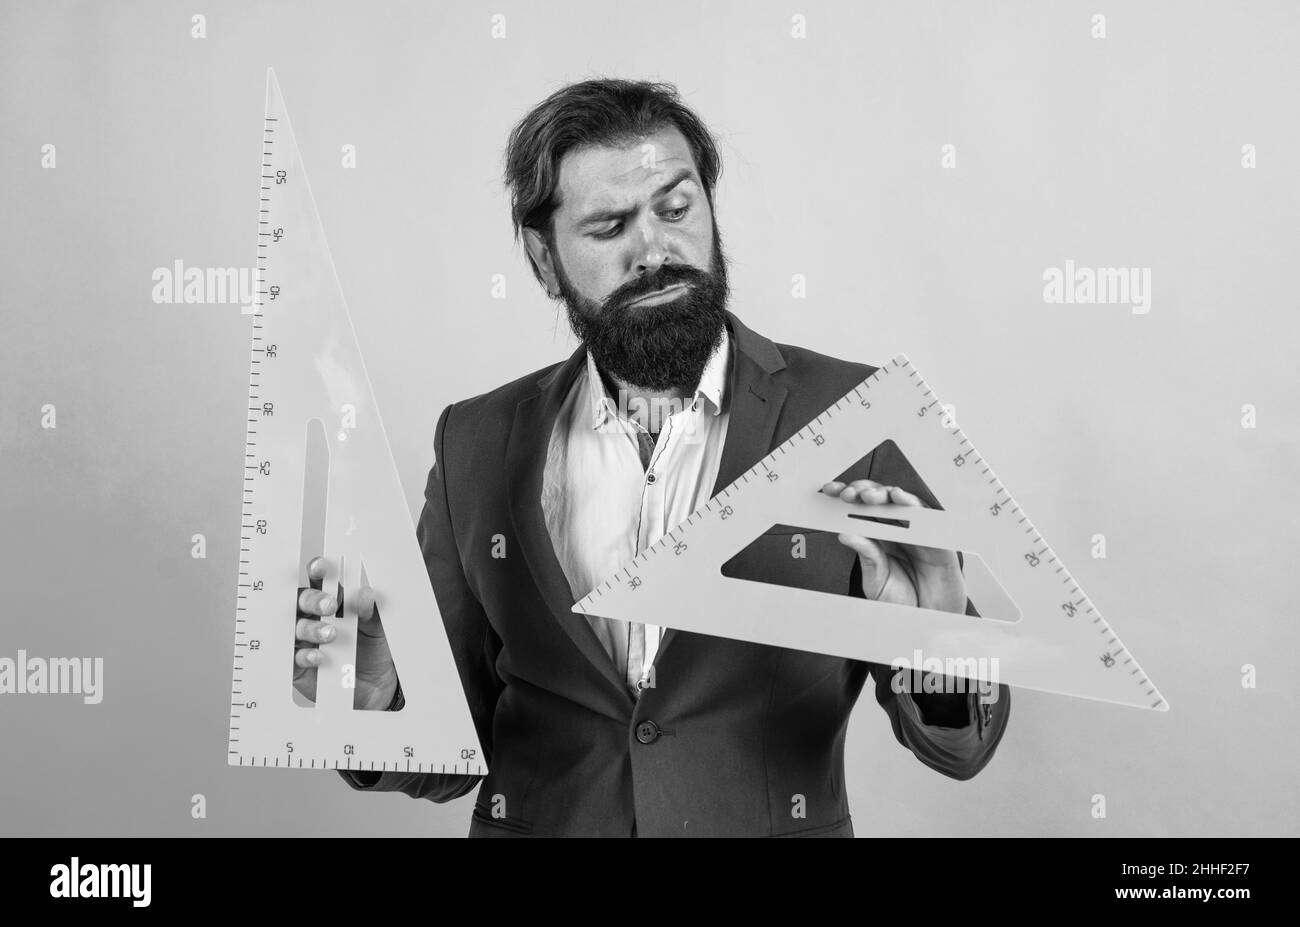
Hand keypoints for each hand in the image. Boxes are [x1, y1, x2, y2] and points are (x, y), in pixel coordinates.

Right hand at [293, 556, 398, 709]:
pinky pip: (296, 657)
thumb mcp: (380, 629)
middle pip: (303, 601)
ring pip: (298, 627)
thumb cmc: (376, 651)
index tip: (321, 567)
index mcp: (335, 602)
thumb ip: (372, 612)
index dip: (317, 571)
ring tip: (330, 634)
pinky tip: (319, 657)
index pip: (320, 581)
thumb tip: (366, 594)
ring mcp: (306, 641)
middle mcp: (316, 617)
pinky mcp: (300, 666)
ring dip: (312, 628)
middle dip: (313, 599)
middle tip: (330, 605)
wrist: (379, 688)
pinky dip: (307, 655)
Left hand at [821, 480, 966, 613]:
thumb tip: (845, 534)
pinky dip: (913, 504)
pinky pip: (927, 517)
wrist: (929, 619)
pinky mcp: (938, 539)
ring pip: (902, 503)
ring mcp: (919, 532)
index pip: (862, 509)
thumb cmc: (904, 600)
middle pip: (881, 501)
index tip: (829, 492)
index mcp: (881, 537)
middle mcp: (899, 530)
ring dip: (885, 495)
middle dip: (862, 492)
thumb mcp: (877, 580)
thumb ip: (866, 556)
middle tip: (847, 494)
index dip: (848, 497)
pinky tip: (899, 498)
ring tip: (868, 496)